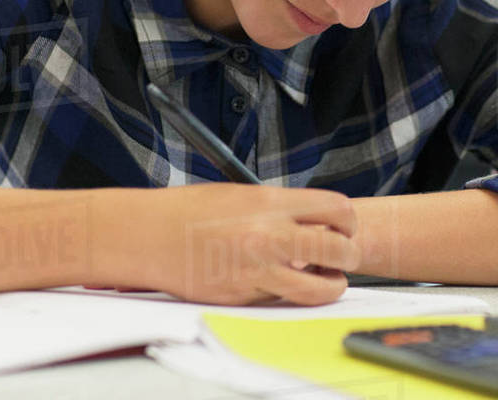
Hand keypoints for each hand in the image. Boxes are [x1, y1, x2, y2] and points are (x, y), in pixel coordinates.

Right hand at [140, 184, 359, 305]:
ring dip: (329, 286)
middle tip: (343, 259)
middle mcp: (269, 236)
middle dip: (349, 257)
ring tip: (324, 280)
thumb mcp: (241, 196)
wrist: (149, 235)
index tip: (344, 228)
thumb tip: (314, 222)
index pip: (337, 210)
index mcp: (270, 203)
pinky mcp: (244, 296)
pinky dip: (289, 295)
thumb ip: (280, 208)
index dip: (348, 222)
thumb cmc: (189, 211)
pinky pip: (283, 301)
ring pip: (319, 289)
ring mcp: (257, 270)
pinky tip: (278, 283)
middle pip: (340, 251)